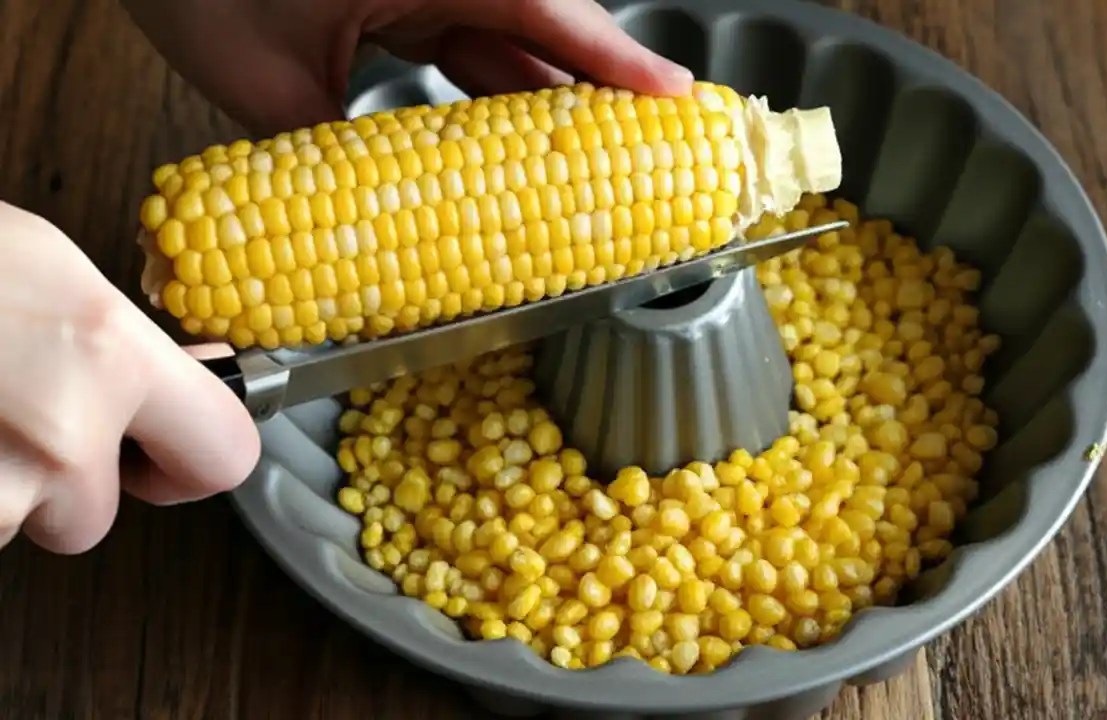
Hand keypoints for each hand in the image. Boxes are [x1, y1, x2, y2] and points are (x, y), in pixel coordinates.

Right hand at [0, 202, 259, 553]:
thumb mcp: (54, 272)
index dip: (194, 463)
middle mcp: (60, 431)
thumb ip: (132, 344)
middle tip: (17, 415)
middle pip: (94, 518)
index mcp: (108, 355)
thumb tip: (202, 374)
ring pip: (14, 523)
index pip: (225, 455)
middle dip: (62, 486)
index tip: (170, 457)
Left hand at [121, 0, 694, 135]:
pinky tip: (500, 150)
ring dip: (542, 106)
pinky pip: (464, 45)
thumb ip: (337, 151)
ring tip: (586, 173)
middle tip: (642, 161)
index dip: (618, 62)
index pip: (548, 11)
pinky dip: (486, 96)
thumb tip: (375, 238)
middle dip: (592, 98)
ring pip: (508, 44)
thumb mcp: (266, 80)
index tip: (675, 101)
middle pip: (542, 34)